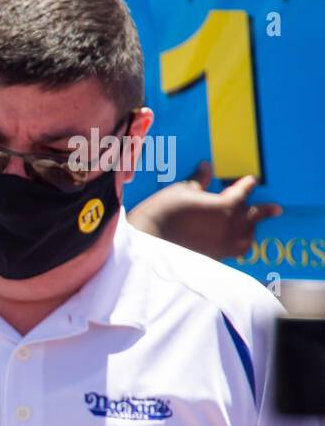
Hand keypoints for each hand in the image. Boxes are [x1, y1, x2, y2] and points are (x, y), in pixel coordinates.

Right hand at [128, 162, 280, 259]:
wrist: (149, 241)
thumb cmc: (164, 211)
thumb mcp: (181, 189)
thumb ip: (199, 180)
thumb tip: (206, 168)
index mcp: (227, 206)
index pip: (243, 192)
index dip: (247, 184)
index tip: (250, 180)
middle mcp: (231, 227)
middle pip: (252, 216)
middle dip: (262, 210)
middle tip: (275, 209)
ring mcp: (224, 245)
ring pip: (247, 237)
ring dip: (250, 229)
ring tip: (251, 226)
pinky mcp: (214, 258)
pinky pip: (234, 250)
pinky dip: (237, 244)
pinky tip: (233, 242)